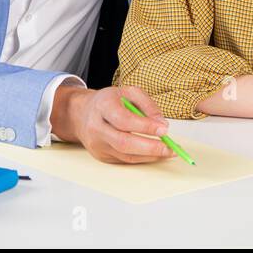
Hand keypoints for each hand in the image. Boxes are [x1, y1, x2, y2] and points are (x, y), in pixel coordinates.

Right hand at [52, 85, 175, 163]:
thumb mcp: (129, 92)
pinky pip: (124, 160)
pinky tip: (154, 153)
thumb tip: (162, 123)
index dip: (145, 126)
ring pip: (126, 155)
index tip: (164, 129)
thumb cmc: (109, 101)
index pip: (124, 120)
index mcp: (103, 106)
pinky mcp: (101, 156)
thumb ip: (147, 105)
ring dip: (150, 156)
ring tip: (167, 151)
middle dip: (150, 147)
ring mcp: (97, 144)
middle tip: (170, 148)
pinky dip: (142, 158)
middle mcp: (96, 127)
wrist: (83, 113)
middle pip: (124, 142)